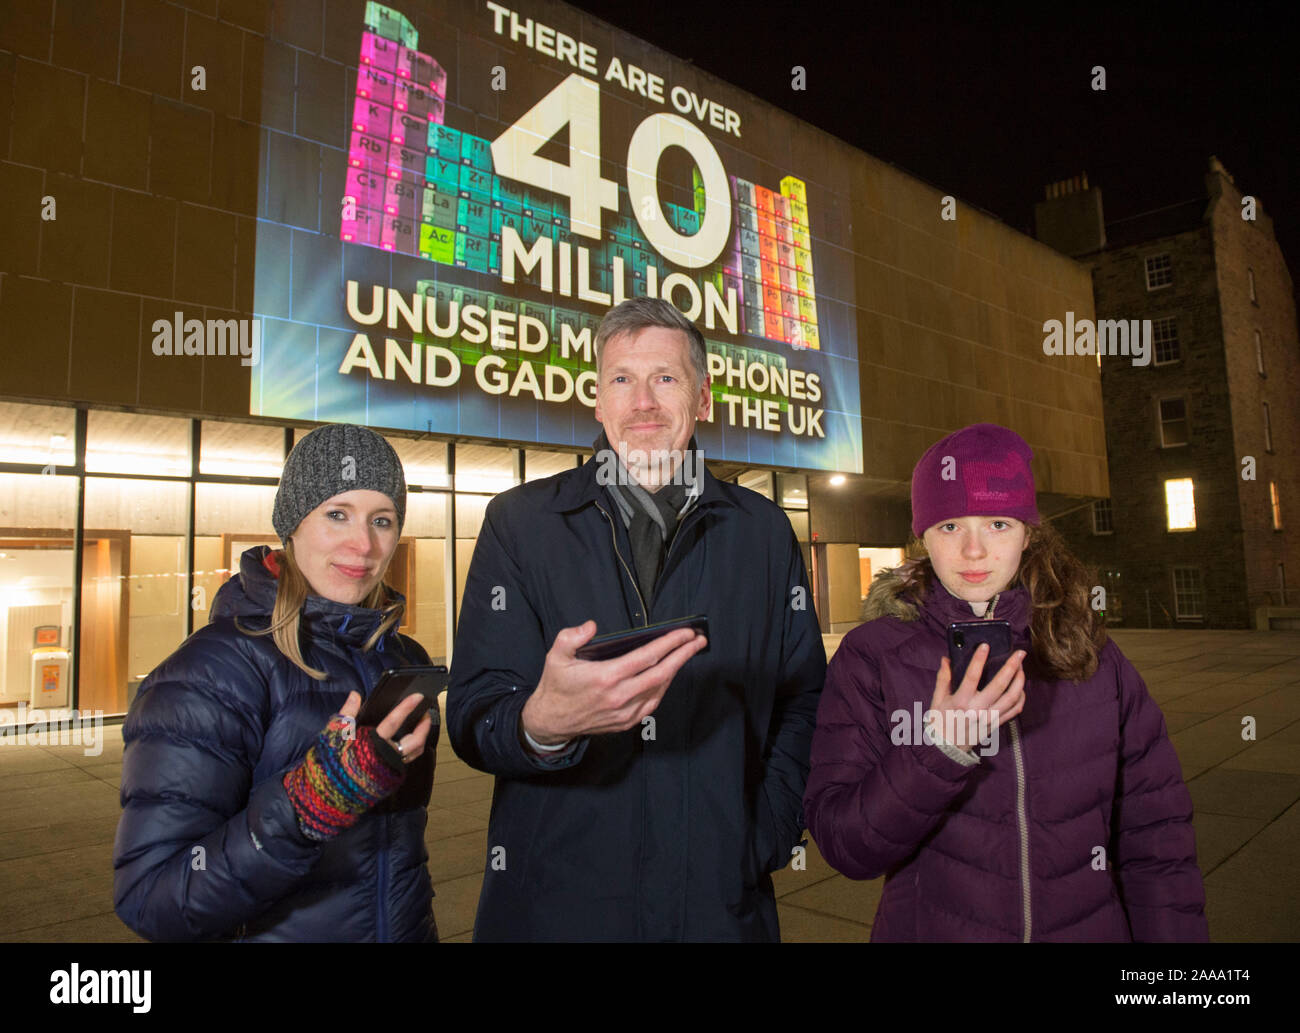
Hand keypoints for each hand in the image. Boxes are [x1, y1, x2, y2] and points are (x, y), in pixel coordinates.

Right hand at [283, 694, 430, 840]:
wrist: (328, 796)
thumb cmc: (330, 764)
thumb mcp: (334, 735)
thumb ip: (346, 714)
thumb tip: (355, 695)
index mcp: (372, 745)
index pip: (393, 722)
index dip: (406, 708)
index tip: (418, 696)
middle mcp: (385, 758)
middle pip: (415, 741)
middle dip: (424, 726)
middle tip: (425, 712)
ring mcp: (390, 770)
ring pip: (414, 753)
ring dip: (420, 737)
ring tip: (419, 724)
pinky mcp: (390, 779)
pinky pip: (407, 761)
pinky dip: (411, 749)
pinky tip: (407, 740)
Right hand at [520, 620, 707, 743]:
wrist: (551, 721)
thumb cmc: (556, 685)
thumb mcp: (556, 656)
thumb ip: (571, 637)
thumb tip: (591, 626)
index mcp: (605, 677)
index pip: (646, 657)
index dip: (669, 643)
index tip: (685, 633)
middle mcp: (619, 696)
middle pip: (662, 674)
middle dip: (683, 655)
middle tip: (698, 641)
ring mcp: (624, 712)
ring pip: (659, 690)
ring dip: (676, 671)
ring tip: (686, 653)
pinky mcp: (625, 723)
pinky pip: (652, 704)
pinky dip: (663, 688)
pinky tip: (668, 675)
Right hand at [927, 645, 1026, 752]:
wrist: (947, 749)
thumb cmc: (940, 722)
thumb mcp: (937, 699)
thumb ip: (943, 679)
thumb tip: (946, 659)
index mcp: (960, 702)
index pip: (972, 676)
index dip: (979, 659)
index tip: (985, 645)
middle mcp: (977, 710)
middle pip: (999, 686)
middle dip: (1011, 667)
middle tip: (1019, 653)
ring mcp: (990, 718)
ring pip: (1012, 697)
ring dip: (1020, 681)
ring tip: (1021, 667)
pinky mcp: (996, 724)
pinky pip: (1015, 710)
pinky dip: (1021, 697)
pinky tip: (1020, 687)